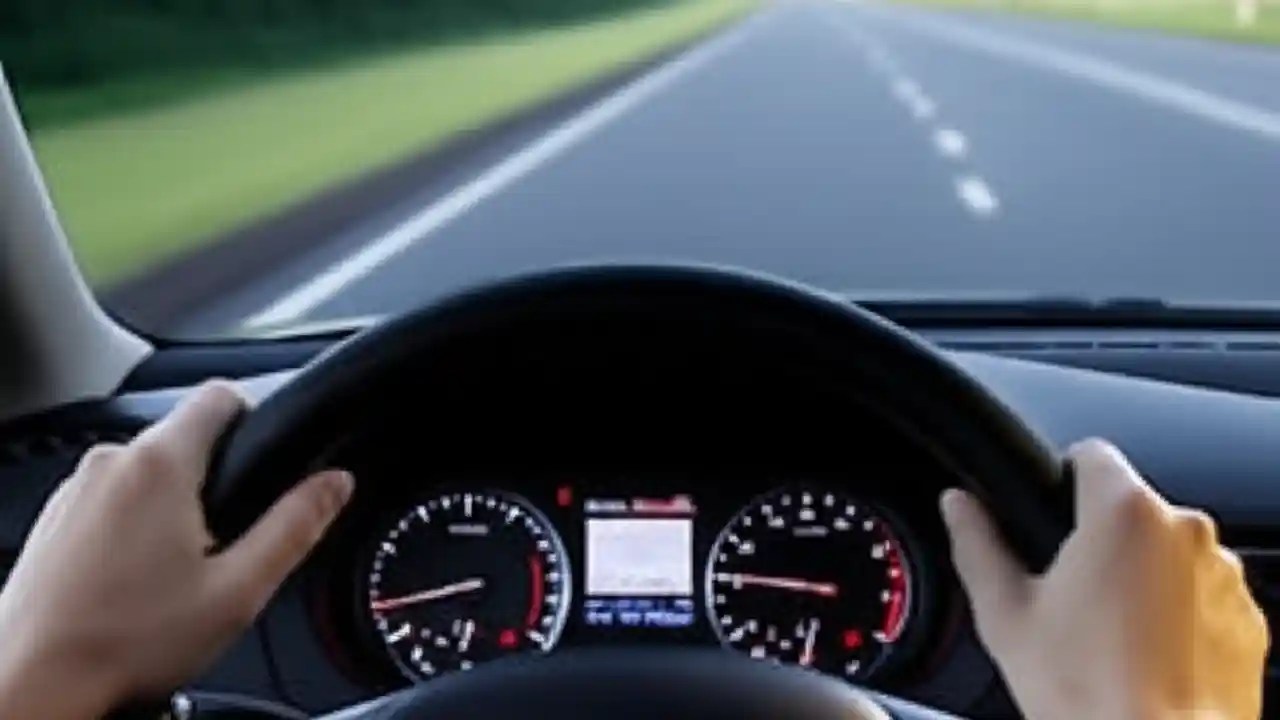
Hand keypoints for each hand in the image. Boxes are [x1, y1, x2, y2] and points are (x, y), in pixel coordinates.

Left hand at [0, 382, 353, 719]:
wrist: (30, 687)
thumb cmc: (126, 643)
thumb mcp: (238, 589)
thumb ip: (295, 526)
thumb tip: (336, 484)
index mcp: (161, 465)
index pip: (221, 396)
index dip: (256, 419)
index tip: (266, 460)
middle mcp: (110, 463)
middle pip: (185, 441)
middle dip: (215, 482)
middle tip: (226, 546)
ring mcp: (73, 491)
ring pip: (146, 475)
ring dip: (170, 510)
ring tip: (174, 577)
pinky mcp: (52, 520)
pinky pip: (110, 503)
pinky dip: (130, 530)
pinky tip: (134, 585)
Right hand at [942, 439, 1267, 719]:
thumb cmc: (1086, 695)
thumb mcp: (1005, 613)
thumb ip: (977, 542)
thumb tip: (957, 505)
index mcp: (1123, 512)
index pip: (1089, 453)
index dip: (1060, 481)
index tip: (1048, 519)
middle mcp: (1186, 532)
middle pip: (1129, 508)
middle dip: (1099, 540)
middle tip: (1068, 596)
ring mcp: (1225, 577)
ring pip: (1168, 553)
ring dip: (1142, 576)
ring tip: (1108, 634)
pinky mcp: (1248, 619)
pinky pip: (1202, 595)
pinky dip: (1177, 614)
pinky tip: (1145, 655)